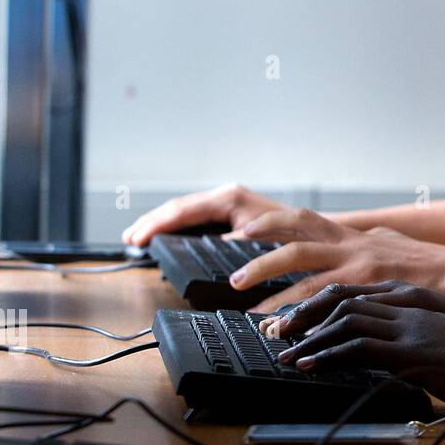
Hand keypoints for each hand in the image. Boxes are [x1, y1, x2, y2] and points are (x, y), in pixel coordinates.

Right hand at [122, 183, 284, 245]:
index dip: (156, 225)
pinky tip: (165, 234)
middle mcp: (226, 195)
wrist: (315, 231)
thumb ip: (225, 243)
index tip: (137, 238)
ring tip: (138, 236)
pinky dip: (176, 224)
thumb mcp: (255, 241)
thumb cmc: (292, 235)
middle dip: (151, 222)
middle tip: (129, 238)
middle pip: (177, 207)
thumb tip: (197, 250)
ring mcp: (227, 201)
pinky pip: (195, 215)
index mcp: (228, 198)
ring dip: (161, 223)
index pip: (181, 210)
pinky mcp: (231, 210)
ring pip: (184, 210)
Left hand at [227, 208, 444, 311]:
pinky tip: (299, 343)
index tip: (241, 234)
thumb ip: (366, 240)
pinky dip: (314, 327)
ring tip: (259, 324)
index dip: (269, 225)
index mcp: (353, 235)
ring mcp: (365, 271)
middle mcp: (355, 247)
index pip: (303, 222)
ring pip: (311, 284)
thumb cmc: (426, 261)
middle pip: (298, 246)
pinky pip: (335, 312)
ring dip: (281, 305)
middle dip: (263, 263)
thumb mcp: (389, 241)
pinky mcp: (377, 295)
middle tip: (234, 280)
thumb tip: (355, 234)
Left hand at [267, 286, 444, 416]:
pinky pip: (359, 347)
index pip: (352, 289)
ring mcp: (407, 323)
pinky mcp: (410, 348)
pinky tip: (311, 366)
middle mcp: (404, 302)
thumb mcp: (436, 335)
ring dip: (309, 338)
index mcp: (408, 295)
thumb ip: (408, 333)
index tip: (291, 318)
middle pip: (339, 295)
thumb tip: (387, 349)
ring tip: (286, 355)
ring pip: (343, 319)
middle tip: (275, 329)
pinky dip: (329, 356)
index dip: (317, 301)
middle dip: (301, 310)